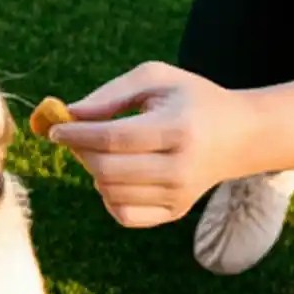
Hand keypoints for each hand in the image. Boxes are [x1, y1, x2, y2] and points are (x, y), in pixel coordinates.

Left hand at [47, 62, 262, 227]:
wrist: (238, 137)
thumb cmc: (190, 100)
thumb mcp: (157, 79)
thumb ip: (111, 94)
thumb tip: (71, 114)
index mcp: (178, 128)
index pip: (114, 138)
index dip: (77, 134)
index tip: (55, 128)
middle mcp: (181, 167)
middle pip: (107, 169)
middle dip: (81, 152)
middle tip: (77, 137)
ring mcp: (179, 195)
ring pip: (109, 192)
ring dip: (94, 170)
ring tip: (106, 151)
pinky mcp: (175, 212)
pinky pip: (123, 213)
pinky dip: (109, 195)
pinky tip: (119, 175)